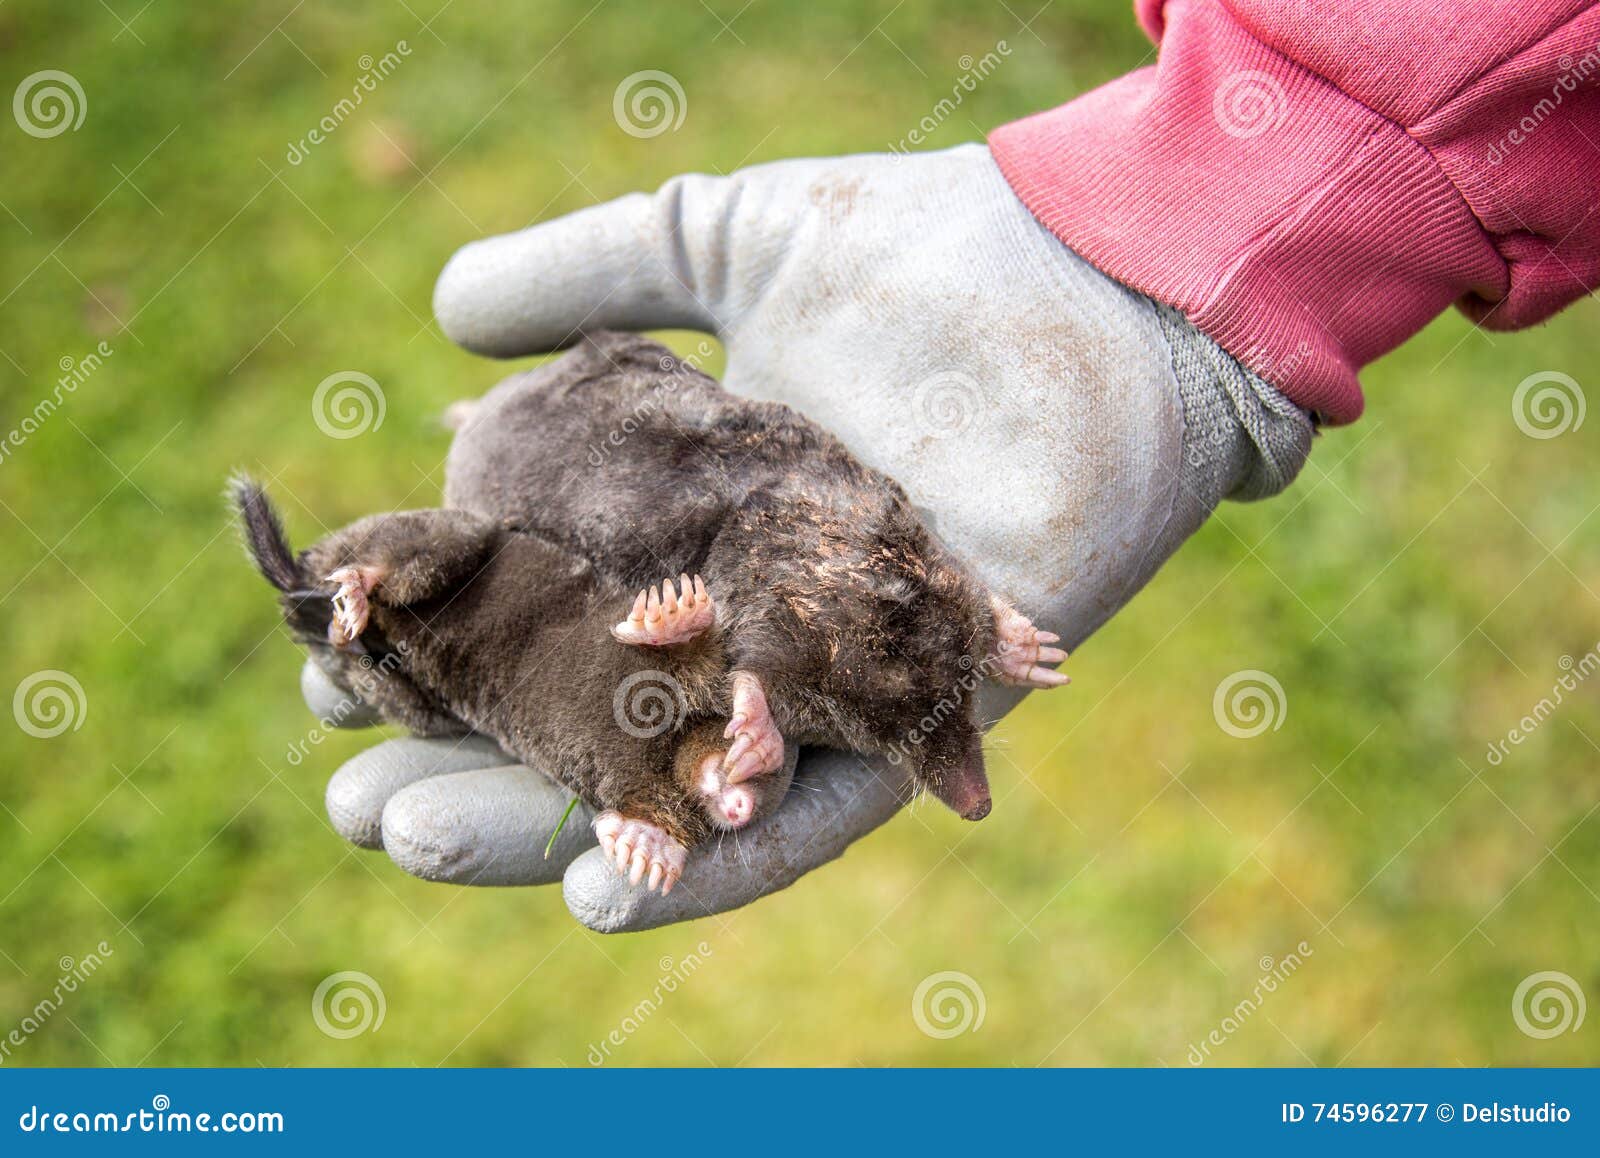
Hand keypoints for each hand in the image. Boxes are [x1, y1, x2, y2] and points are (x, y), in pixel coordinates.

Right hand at [314, 143, 1310, 930]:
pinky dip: (720, 855)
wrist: (1097, 277)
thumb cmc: (921, 252)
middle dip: (469, 764)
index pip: (544, 607)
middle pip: (592, 713)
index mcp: (697, 523)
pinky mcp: (925, 713)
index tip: (331, 655)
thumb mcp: (721, 242)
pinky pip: (824, 811)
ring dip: (551, 825)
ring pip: (679, 780)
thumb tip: (444, 318)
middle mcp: (755, 614)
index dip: (443, 640)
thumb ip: (589, 275)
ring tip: (415, 843)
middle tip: (350, 804)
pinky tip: (608, 891)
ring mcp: (836, 673)